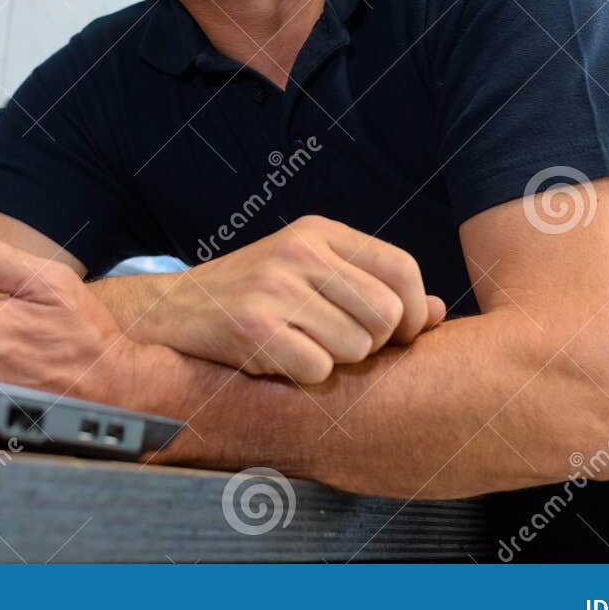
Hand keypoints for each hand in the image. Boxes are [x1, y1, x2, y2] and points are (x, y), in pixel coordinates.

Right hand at [134, 215, 444, 383]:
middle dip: (375, 344)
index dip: (413, 311)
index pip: (403, 268)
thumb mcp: (311, 276)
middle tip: (343, 348)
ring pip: (355, 346)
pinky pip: (317, 370)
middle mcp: (299, 251)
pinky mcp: (253, 325)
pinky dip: (305, 377)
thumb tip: (439, 312)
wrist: (169, 311)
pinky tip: (279, 362)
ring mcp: (274, 286)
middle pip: (386, 313)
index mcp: (319, 232)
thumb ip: (373, 289)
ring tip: (303, 349)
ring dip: (336, 363)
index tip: (398, 335)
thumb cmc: (251, 297)